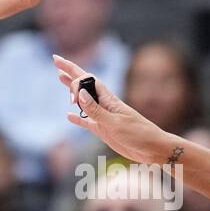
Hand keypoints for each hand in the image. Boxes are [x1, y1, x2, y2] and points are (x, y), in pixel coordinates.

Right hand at [53, 54, 172, 164]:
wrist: (154, 150)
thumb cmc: (139, 135)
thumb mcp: (116, 123)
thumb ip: (96, 110)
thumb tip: (80, 93)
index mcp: (108, 99)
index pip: (88, 80)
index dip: (74, 78)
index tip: (72, 99)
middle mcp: (104, 105)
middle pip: (83, 84)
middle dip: (70, 72)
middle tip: (56, 60)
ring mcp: (103, 117)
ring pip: (83, 100)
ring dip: (71, 90)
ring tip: (60, 79)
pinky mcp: (104, 130)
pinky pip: (86, 122)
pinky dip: (77, 119)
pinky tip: (69, 116)